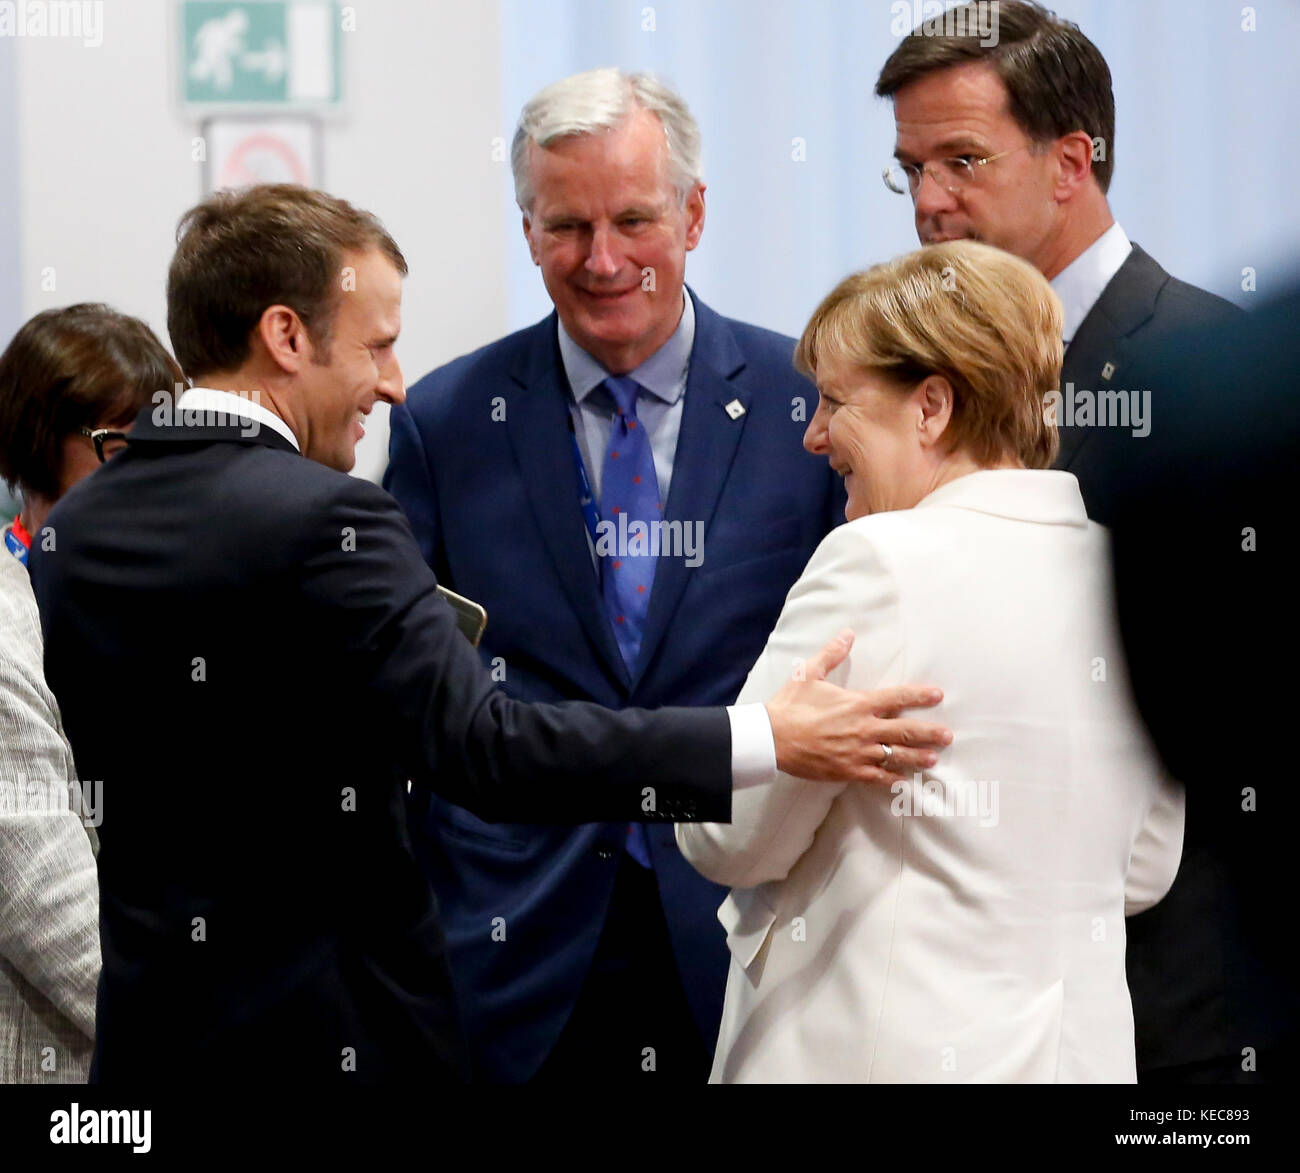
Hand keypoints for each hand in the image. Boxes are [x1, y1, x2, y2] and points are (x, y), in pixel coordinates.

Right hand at [764, 628, 950, 783]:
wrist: (772, 738)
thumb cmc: (790, 705)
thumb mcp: (809, 673)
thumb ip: (832, 654)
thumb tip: (847, 633)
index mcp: (858, 703)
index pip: (897, 698)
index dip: (920, 696)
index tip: (937, 695)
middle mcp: (863, 729)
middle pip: (905, 731)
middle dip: (930, 733)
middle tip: (948, 736)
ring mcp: (858, 752)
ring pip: (896, 756)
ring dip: (917, 757)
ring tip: (934, 759)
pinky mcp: (848, 771)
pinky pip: (877, 777)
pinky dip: (892, 779)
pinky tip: (904, 780)